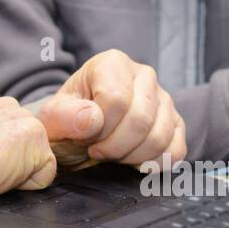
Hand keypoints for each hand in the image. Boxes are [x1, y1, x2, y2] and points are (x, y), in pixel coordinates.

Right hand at [0, 96, 56, 205]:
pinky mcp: (36, 138)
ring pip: (37, 158)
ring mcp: (25, 121)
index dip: (0, 157)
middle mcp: (9, 107)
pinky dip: (28, 184)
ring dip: (21, 171)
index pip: (9, 136)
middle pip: (27, 146)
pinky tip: (2, 177)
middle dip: (14, 162)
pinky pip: (44, 174)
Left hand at [38, 50, 185, 169]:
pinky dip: (155, 164)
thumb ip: (65, 117)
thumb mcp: (52, 118)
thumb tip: (93, 120)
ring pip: (159, 136)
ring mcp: (164, 98)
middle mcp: (143, 75)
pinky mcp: (175, 123)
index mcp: (112, 63)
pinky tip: (133, 162)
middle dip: (115, 147)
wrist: (79, 132)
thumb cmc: (67, 121)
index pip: (115, 100)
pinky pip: (176, 150)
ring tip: (113, 154)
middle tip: (97, 151)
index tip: (85, 138)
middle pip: (141, 119)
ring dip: (132, 156)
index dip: (99, 130)